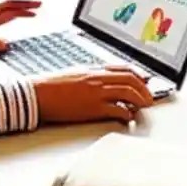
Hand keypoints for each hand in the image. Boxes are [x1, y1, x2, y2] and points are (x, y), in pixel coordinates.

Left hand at [0, 0, 41, 52]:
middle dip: (24, 6)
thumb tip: (6, 45)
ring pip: (2, 11)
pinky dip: (6, 17)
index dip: (24, 3)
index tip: (38, 5)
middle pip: (8, 6)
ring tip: (29, 14)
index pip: (8, 5)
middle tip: (39, 8)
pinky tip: (7, 21)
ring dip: (16, 11)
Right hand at [34, 68, 154, 123]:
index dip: (139, 75)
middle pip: (130, 79)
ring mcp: (97, 93)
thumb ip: (91, 75)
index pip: (124, 68)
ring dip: (139, 100)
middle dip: (144, 89)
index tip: (145, 82)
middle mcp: (98, 79)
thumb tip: (103, 80)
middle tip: (149, 98)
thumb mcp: (74, 73)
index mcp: (94, 69)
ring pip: (128, 92)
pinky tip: (127, 117)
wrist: (37, 95)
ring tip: (143, 107)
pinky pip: (117, 109)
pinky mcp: (93, 108)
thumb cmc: (51, 86)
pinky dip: (126, 113)